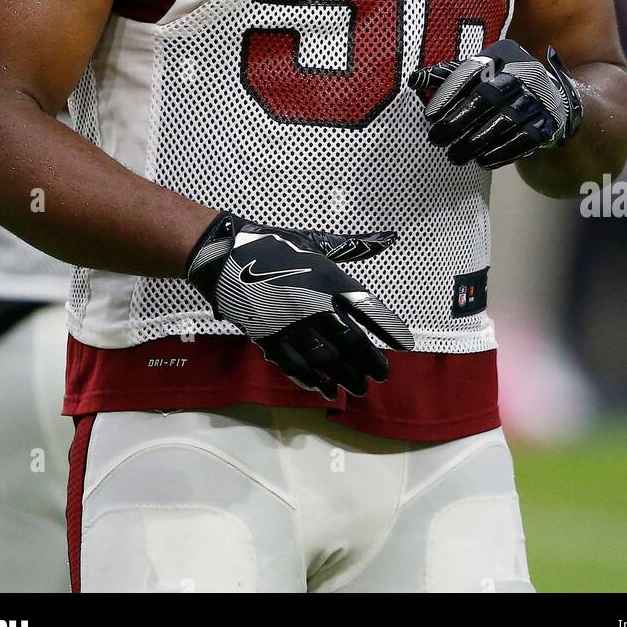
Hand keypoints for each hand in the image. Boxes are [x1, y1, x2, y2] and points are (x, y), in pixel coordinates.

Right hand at [186, 211, 413, 398]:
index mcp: (328, 278)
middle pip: (348, 340)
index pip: (366, 308)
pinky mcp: (268, 337)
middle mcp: (312, 303)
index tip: (402, 345)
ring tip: (358, 387)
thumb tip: (386, 238)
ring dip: (343, 375)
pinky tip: (322, 387)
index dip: (385, 328)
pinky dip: (310, 379)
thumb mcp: (315, 242)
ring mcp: (290, 323)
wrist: (225, 254)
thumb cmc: (274, 245)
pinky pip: (293, 364)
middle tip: (380, 376)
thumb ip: (353, 245)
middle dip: (366, 361)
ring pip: (324, 358)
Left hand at [409, 38, 582, 170]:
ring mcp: (539, 97)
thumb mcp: (477, 72)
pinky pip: (524, 140)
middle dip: (459, 120)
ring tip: (454, 156)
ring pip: (504, 122)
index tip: (430, 116)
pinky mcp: (549, 121)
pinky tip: (481, 160)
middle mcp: (525, 71)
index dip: (449, 94)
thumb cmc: (499, 83)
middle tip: (436, 138)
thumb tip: (414, 80)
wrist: (546, 97)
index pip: (472, 72)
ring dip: (476, 142)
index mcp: (503, 54)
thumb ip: (447, 77)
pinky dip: (500, 153)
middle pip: (488, 97)